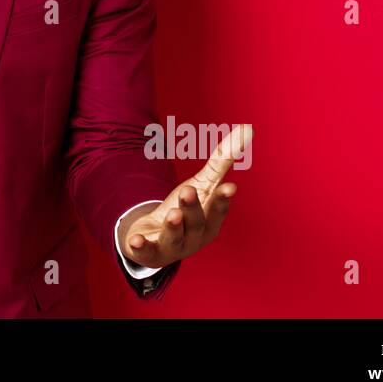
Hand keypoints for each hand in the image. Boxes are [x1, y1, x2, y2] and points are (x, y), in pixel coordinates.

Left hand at [118, 123, 251, 269]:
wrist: (158, 240)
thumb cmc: (186, 210)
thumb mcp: (202, 185)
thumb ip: (222, 161)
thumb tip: (246, 129)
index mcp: (210, 222)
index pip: (217, 211)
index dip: (222, 201)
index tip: (229, 187)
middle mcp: (195, 238)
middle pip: (196, 222)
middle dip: (193, 208)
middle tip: (188, 190)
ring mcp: (172, 247)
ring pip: (174, 237)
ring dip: (174, 226)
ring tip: (173, 214)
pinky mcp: (150, 252)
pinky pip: (146, 251)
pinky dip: (141, 247)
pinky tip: (136, 241)